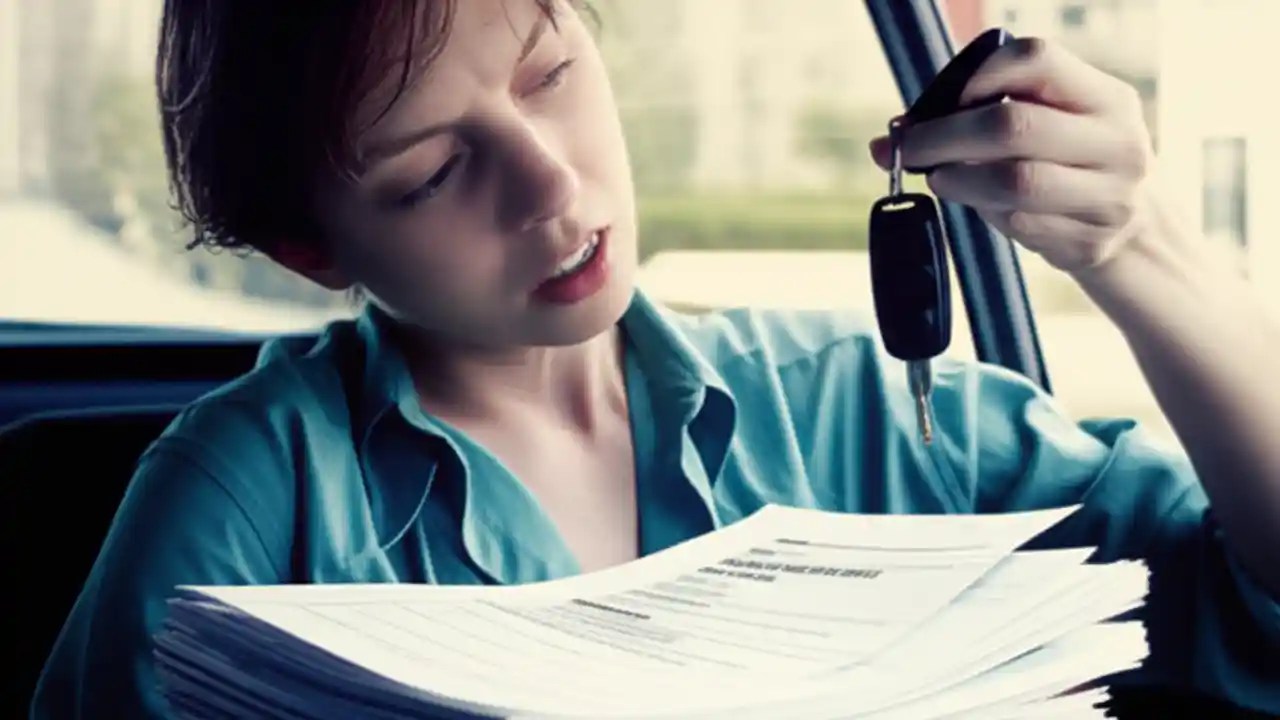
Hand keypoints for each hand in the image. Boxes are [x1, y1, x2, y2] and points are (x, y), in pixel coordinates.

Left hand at [870, 38, 1155, 274]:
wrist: (1137, 230)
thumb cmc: (1069, 166)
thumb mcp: (1050, 128)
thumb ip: (983, 119)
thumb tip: (887, 142)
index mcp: (1107, 98)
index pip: (1037, 60)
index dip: (980, 75)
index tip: (947, 100)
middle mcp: (1118, 141)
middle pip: (1013, 125)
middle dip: (947, 136)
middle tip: (912, 149)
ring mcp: (1110, 195)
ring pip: (1014, 180)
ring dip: (960, 180)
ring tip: (940, 178)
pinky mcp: (1091, 240)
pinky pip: (1019, 224)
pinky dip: (986, 213)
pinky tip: (979, 205)